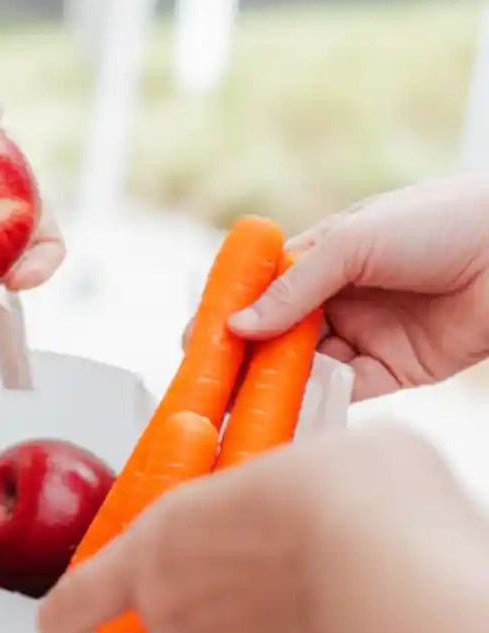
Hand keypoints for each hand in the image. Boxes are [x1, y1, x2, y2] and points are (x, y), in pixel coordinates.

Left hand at [36, 423, 488, 632]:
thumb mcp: (295, 460)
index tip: (54, 627)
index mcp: (159, 537)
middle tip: (256, 573)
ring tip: (300, 596)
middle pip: (163, 617)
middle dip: (200, 602)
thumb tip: (297, 485)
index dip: (63, 615)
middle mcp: (172, 605)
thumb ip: (272, 486)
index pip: (83, 592)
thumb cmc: (341, 498)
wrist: (387, 569)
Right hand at [223, 173, 488, 399]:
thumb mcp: (350, 244)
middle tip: (208, 382)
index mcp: (322, 256)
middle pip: (278, 334)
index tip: (195, 340)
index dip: (228, 313)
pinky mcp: (395, 370)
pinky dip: (316, 400)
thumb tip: (236, 327)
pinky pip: (346, 390)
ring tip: (240, 402)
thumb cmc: (437, 223)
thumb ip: (292, 289)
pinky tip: (288, 408)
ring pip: (306, 365)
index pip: (262, 289)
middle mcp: (339, 297)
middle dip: (244, 357)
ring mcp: (365, 333)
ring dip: (275, 383)